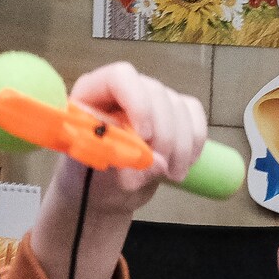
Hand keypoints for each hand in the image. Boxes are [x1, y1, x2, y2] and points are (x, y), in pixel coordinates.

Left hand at [33, 63, 209, 278]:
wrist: (100, 200)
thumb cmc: (82, 187)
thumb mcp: (82, 177)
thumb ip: (102, 163)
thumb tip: (138, 163)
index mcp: (90, 95)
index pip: (120, 77)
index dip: (138, 102)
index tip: (144, 139)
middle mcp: (122, 93)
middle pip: (158, 92)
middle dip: (164, 135)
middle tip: (157, 172)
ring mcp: (151, 105)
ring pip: (182, 108)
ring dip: (182, 145)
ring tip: (166, 177)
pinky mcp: (174, 121)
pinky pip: (196, 120)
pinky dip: (195, 144)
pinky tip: (180, 169)